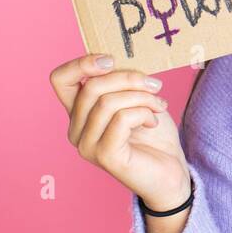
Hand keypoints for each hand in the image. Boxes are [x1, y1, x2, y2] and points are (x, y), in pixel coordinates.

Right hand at [48, 53, 190, 207]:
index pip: (59, 80)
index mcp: (78, 113)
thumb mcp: (136, 98)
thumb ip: (119, 82)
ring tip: (159, 105)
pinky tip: (154, 122)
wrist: (172, 172)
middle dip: (129, 79)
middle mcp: (76, 130)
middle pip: (91, 87)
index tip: (112, 60)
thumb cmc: (154, 134)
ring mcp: (87, 146)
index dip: (81, 63)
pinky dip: (144, 113)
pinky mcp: (104, 156)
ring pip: (107, 102)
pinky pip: (121, 119)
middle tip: (155, 85)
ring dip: (142, 97)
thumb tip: (113, 61)